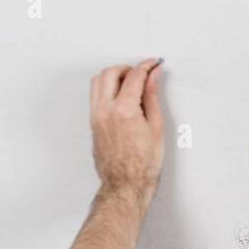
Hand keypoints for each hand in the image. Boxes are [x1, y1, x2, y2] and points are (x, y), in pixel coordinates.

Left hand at [89, 58, 164, 196]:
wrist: (125, 184)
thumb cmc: (142, 165)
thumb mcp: (155, 127)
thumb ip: (152, 97)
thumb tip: (153, 77)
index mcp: (124, 110)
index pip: (134, 75)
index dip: (146, 66)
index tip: (153, 64)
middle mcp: (105, 111)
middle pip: (111, 72)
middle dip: (128, 68)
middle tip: (142, 74)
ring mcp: (96, 116)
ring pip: (98, 81)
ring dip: (114, 76)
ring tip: (130, 84)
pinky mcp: (92, 123)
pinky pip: (95, 95)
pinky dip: (106, 89)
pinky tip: (120, 96)